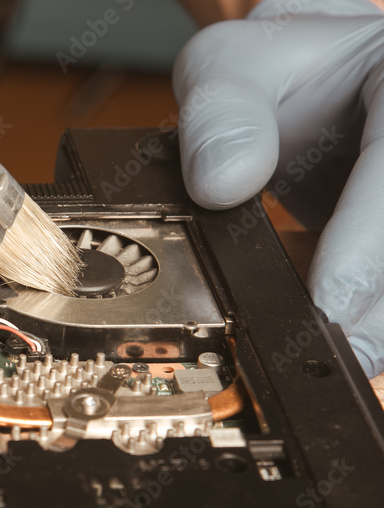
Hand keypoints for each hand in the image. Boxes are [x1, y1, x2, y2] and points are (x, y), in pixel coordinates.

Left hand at [174, 0, 383, 375]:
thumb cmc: (278, 73)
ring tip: (330, 359)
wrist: (319, 85)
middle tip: (328, 357)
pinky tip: (344, 339)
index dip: (368, 248)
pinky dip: (371, 313)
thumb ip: (221, 115)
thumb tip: (222, 183)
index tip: (331, 302)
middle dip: (377, 306)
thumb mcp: (230, 66)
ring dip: (379, 319)